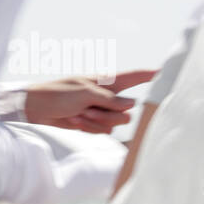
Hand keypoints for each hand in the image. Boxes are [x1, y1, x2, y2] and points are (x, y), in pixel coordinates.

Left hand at [21, 69, 157, 133]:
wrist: (35, 110)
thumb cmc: (57, 94)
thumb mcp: (84, 93)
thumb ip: (109, 99)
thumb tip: (131, 106)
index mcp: (106, 81)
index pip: (134, 77)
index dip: (151, 75)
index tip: (168, 72)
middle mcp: (107, 96)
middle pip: (126, 110)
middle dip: (108, 114)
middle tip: (87, 109)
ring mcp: (101, 111)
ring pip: (115, 124)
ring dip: (95, 122)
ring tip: (77, 115)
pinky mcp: (94, 124)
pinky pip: (103, 132)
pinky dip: (89, 129)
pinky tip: (74, 122)